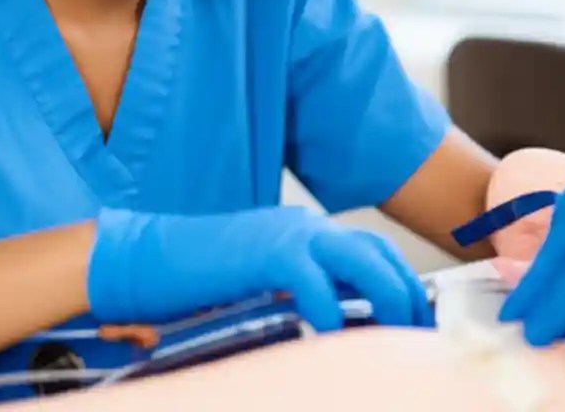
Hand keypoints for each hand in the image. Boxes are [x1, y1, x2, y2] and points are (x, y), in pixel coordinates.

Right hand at [86, 206, 431, 331]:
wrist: (141, 258)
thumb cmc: (193, 280)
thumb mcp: (258, 284)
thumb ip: (297, 292)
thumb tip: (337, 324)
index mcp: (303, 232)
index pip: (372, 250)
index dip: (403, 283)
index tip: (418, 321)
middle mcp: (303, 227)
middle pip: (380, 253)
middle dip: (409, 294)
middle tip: (423, 335)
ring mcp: (286, 235)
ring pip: (363, 260)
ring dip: (389, 299)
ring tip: (398, 338)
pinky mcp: (265, 252)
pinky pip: (315, 282)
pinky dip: (333, 311)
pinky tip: (339, 338)